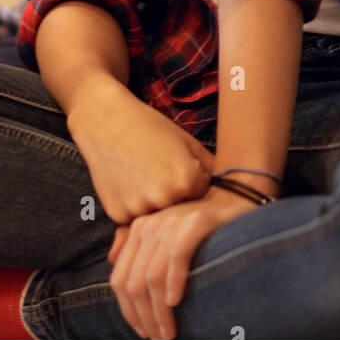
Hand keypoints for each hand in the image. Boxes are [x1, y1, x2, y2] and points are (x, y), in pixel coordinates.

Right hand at [66, 76, 214, 225]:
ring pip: (159, 221)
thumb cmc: (149, 127)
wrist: (104, 118)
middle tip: (160, 171)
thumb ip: (212, 169)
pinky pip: (136, 221)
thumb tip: (235, 191)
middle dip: (178, 200)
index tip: (180, 168)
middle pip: (183, 213)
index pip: (204, 198)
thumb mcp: (187, 142)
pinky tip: (130, 183)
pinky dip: (135, 207)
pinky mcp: (117, 215)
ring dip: (157, 208)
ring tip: (144, 175)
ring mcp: (139, 209)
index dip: (194, 184)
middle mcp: (164, 198)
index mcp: (187, 180)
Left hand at [108, 187, 258, 339]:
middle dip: (145, 319)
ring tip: (169, 333)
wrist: (233, 197)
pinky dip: (174, 284)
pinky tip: (176, 303)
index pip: (120, 280)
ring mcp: (171, 222)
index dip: (128, 312)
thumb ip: (133, 240)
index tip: (143, 333)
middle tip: (159, 339)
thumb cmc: (198, 223)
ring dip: (160, 313)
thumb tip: (111, 259)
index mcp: (137, 230)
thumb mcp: (163, 231)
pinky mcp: (196, 222)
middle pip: (135, 283)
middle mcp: (149, 224)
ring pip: (153, 278)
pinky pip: (177, 259)